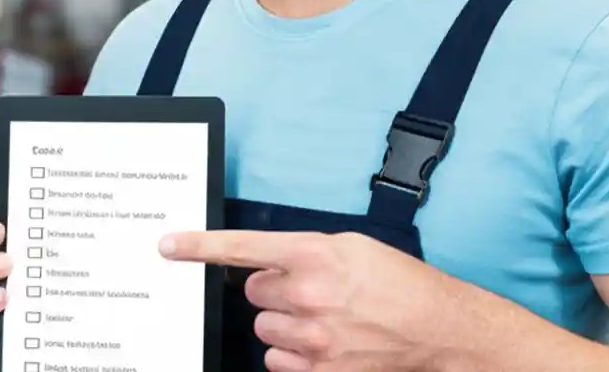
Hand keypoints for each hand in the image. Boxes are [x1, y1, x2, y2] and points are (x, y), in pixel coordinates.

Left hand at [160, 230, 447, 371]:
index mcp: (314, 255)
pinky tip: (324, 347)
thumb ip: (303, 253)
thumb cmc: (399, 285)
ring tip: (326, 322)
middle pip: (253, 295)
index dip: (198, 247)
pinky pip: (277, 362)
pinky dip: (294, 357)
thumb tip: (267, 266)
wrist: (440, 330)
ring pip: (264, 330)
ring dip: (285, 326)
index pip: (241, 249)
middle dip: (275, 293)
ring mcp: (313, 339)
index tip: (168, 246)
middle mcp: (309, 295)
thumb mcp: (351, 248)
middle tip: (311, 294)